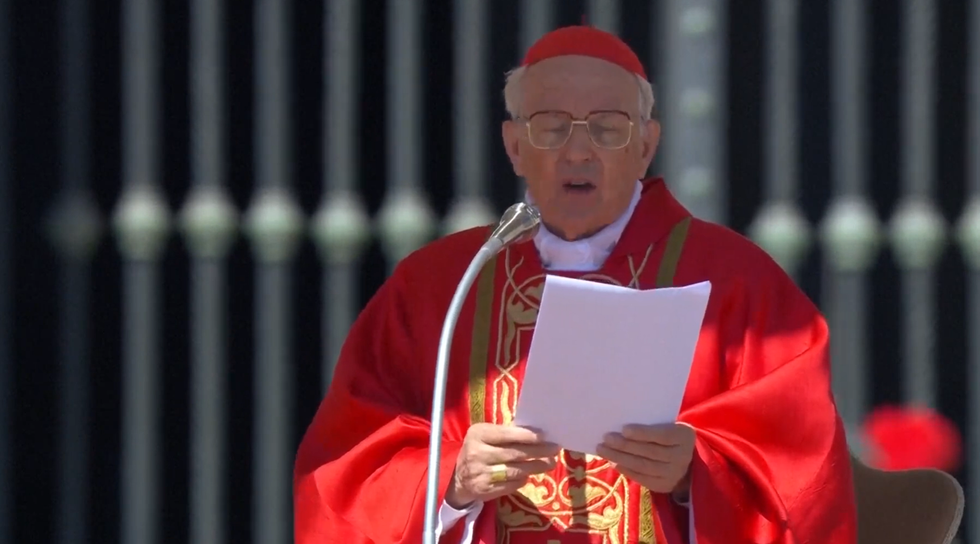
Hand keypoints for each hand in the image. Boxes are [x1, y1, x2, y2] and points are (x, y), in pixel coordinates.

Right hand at [446, 423, 560, 508]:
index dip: (526, 436)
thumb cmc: (478, 449)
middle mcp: (477, 453)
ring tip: (549, 463)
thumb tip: (536, 433)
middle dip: (538, 452)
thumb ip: (505, 433)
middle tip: (555, 450)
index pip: (505, 434)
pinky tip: (530, 474)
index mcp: (478, 434)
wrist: (458, 477)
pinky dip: (523, 479)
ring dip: (535, 467)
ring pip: (515, 470)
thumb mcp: (485, 435)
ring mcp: (481, 473)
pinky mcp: (485, 490)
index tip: (544, 436)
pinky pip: (511, 484)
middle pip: (514, 453)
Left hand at [596, 423, 694, 496]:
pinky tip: (614, 462)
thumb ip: (652, 425)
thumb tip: (622, 427)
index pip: (662, 435)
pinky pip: (642, 478)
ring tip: (603, 450)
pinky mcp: (664, 486)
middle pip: (649, 452)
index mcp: (684, 436)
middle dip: (625, 445)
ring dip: (620, 458)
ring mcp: (673, 474)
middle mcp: (682, 457)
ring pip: (643, 466)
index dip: (643, 433)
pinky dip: (626, 470)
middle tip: (606, 438)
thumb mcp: (669, 426)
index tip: (624, 429)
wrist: (688, 461)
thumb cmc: (670, 436)